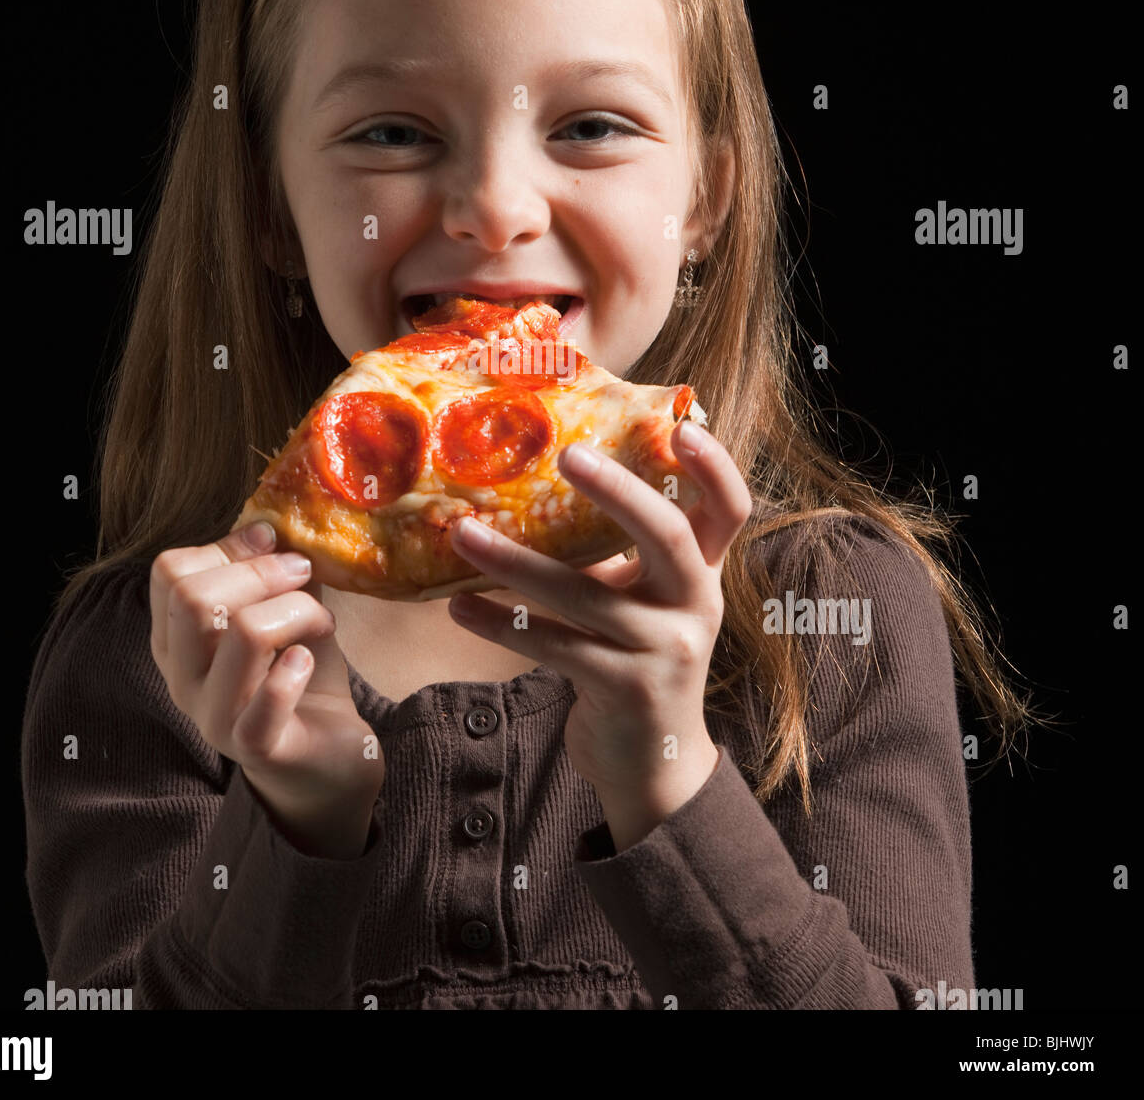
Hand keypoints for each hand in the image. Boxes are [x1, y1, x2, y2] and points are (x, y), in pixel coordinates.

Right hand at [149, 522, 383, 855]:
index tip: (272, 541)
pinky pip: (267, 700)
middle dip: (261, 572)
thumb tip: (280, 521)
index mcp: (176, 639)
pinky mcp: (255, 748)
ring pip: (242, 634)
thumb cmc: (299, 675)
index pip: (169, 573)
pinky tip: (308, 660)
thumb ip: (276, 570)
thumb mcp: (285, 611)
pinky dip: (296, 667)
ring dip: (296, 611)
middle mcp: (181, 678)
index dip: (224, 546)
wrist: (329, 756)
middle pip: (194, 598)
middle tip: (305, 574)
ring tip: (321, 619)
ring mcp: (212, 717)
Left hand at [447, 419, 751, 849]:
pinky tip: (460, 608)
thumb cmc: (635, 659)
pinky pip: (554, 645)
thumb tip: (533, 483)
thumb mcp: (641, 600)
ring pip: (585, 593)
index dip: (716, 466)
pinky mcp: (626, 689)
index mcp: (703, 572)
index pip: (730, 509)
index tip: (683, 425)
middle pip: (667, 535)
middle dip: (617, 490)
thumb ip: (612, 550)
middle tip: (567, 454)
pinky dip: (501, 624)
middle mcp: (696, 605)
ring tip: (462, 534)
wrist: (654, 766)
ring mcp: (666, 650)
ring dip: (516, 561)